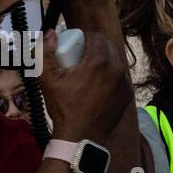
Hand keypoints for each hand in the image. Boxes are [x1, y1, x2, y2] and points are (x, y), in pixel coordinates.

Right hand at [38, 29, 130, 143]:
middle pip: (107, 47)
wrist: (81, 138)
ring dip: (102, 61)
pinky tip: (96, 85)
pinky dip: (109, 76)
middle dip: (93, 48)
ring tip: (87, 71)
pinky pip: (119, 78)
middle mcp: (118, 69)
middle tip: (78, 57)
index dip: (83, 38)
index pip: (96, 37)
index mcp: (101, 61)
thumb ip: (45, 53)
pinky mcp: (127, 96)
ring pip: (115, 62)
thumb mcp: (48, 80)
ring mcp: (125, 84)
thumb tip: (50, 33)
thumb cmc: (64, 108)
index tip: (73, 46)